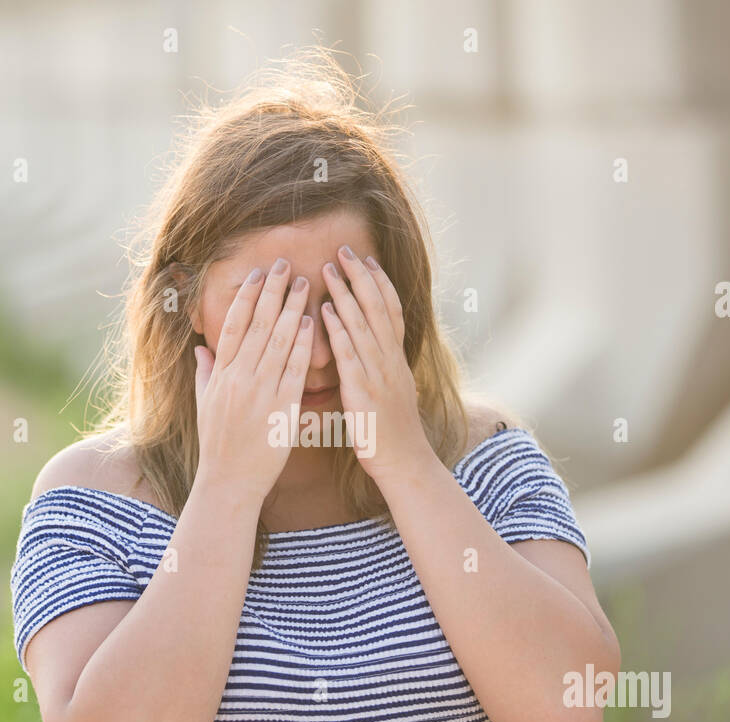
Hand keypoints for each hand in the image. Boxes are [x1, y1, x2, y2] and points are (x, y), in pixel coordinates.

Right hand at [193, 259, 314, 501]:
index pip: (233, 325)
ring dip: (291, 309)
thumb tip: (200, 349)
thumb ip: (205, 374)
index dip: (247, 297)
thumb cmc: (218, 446)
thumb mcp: (204, 406)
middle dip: (273, 292)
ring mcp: (260, 391)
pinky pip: (293, 369)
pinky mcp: (281, 408)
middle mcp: (239, 377)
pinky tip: (311, 323)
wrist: (230, 481)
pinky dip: (302, 344)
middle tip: (286, 265)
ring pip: (277, 341)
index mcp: (221, 374)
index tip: (258, 275)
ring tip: (304, 284)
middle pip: (257, 325)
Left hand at [319, 245, 433, 484]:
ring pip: (363, 325)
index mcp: (397, 360)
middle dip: (360, 277)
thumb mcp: (393, 393)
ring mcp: (379, 374)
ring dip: (345, 293)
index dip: (380, 283)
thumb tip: (373, 352)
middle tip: (344, 250)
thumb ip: (382, 369)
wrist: (404, 462)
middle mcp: (391, 360)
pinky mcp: (363, 391)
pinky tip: (325, 311)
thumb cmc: (392, 433)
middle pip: (378, 308)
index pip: (391, 311)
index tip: (367, 260)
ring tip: (329, 269)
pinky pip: (350, 354)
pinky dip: (338, 329)